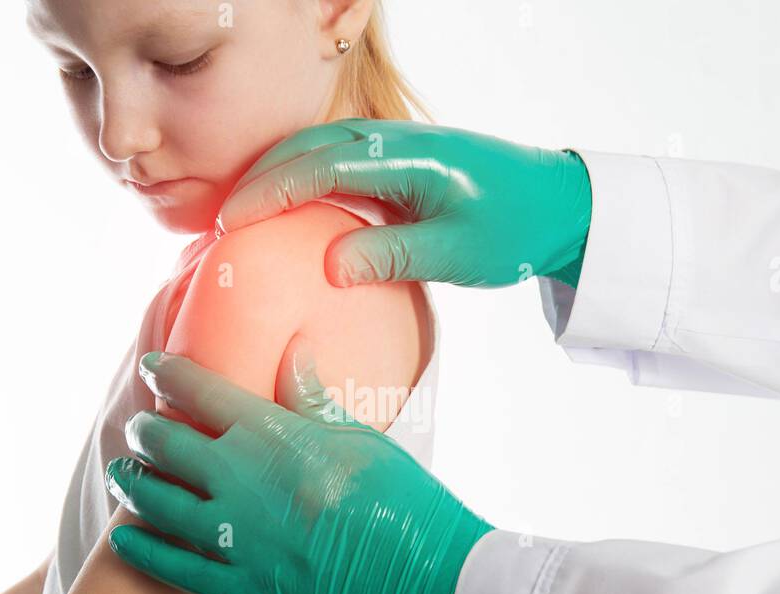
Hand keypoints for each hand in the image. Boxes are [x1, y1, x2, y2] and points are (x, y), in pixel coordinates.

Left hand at [104, 350, 493, 593]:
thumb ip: (311, 397)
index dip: (168, 374)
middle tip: (139, 428)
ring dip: (134, 483)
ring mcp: (240, 538)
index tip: (154, 369)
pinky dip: (142, 548)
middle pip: (167, 446)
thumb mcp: (361, 438)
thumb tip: (291, 348)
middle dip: (146, 432)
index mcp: (276, 436)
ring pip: (160, 503)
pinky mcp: (243, 588)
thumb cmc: (406, 501)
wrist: (429, 581)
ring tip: (123, 472)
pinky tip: (125, 536)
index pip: (201, 391)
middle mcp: (246, 482)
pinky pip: (174, 567)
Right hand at [217, 119, 591, 288]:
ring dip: (278, 172)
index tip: (230, 222)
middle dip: (259, 178)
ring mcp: (398, 143)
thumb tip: (329, 267)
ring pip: (320, 146)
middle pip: (309, 145)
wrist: (559, 201)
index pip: (320, 165)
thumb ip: (393, 256)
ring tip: (242, 212)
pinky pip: (340, 158)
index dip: (270, 192)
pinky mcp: (401, 157)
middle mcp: (397, 140)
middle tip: (220, 220)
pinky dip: (305, 175)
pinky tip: (290, 207)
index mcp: (408, 157)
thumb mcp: (458, 254)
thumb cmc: (515, 229)